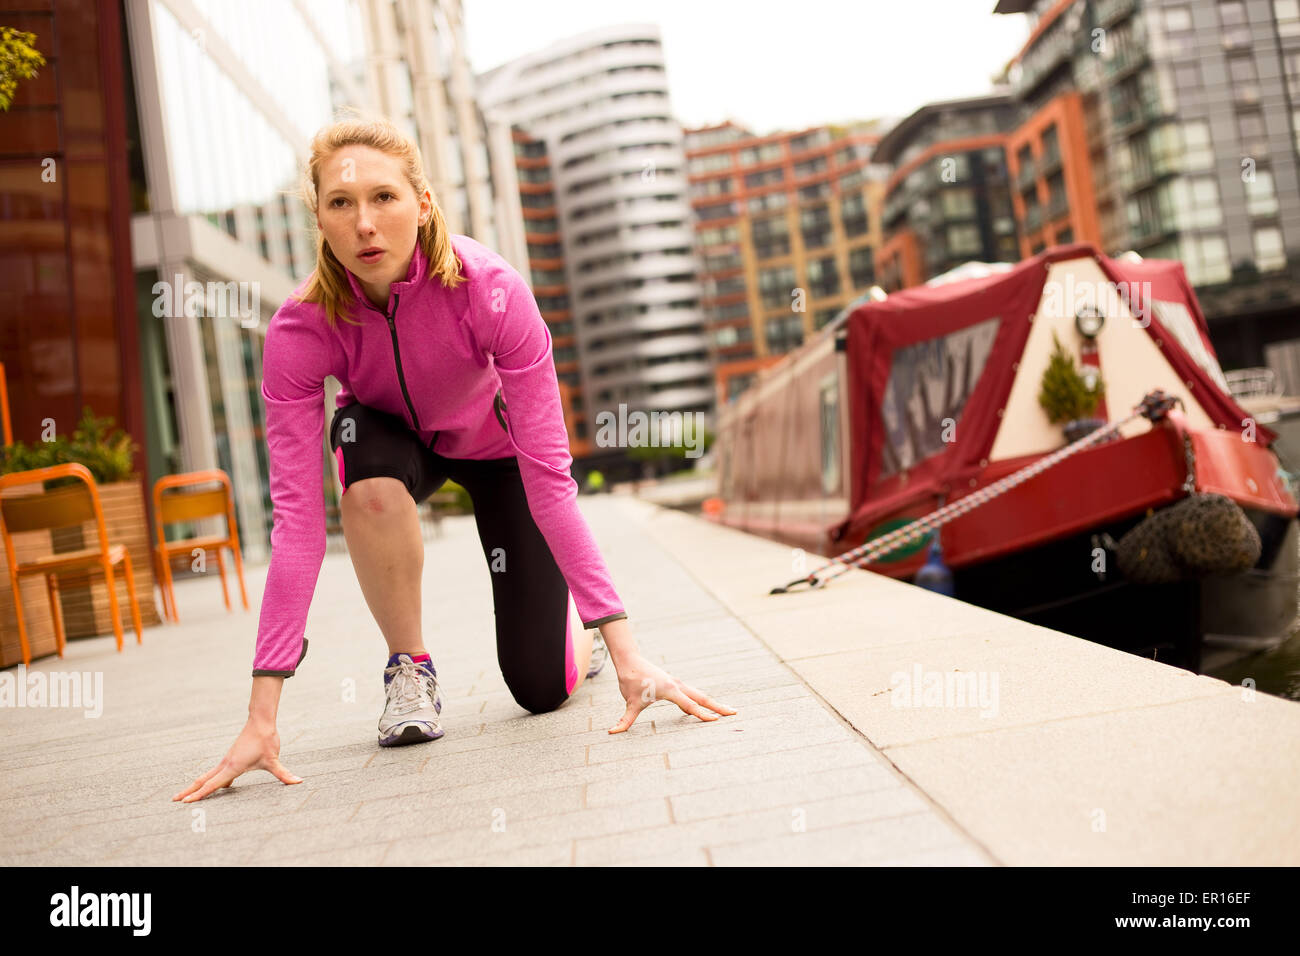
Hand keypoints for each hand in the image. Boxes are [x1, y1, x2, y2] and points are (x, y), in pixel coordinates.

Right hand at [173, 718, 300, 802]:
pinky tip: (215, 786)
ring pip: (208, 775)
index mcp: (233, 767)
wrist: (261, 721)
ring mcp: (227, 761)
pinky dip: (210, 780)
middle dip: (189, 791)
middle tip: (174, 800)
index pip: (213, 784)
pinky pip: (217, 772)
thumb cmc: (266, 740)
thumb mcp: (274, 759)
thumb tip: (298, 782)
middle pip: (203, 780)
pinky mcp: (231, 758)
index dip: (199, 794)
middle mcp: (226, 764)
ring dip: (196, 785)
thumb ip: (284, 774)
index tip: (185, 802)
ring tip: (186, 796)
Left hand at [608, 653, 736, 733]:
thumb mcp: (630, 702)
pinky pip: (691, 694)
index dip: (702, 715)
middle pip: (702, 697)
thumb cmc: (630, 681)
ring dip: (712, 703)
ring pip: (698, 695)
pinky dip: (700, 701)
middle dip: (718, 706)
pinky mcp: (674, 684)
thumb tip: (612, 732)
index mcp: (669, 689)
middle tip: (734, 713)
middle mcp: (677, 685)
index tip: (715, 721)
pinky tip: (703, 710)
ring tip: (726, 711)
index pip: (690, 705)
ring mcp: (677, 683)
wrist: (629, 661)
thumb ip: (625, 720)